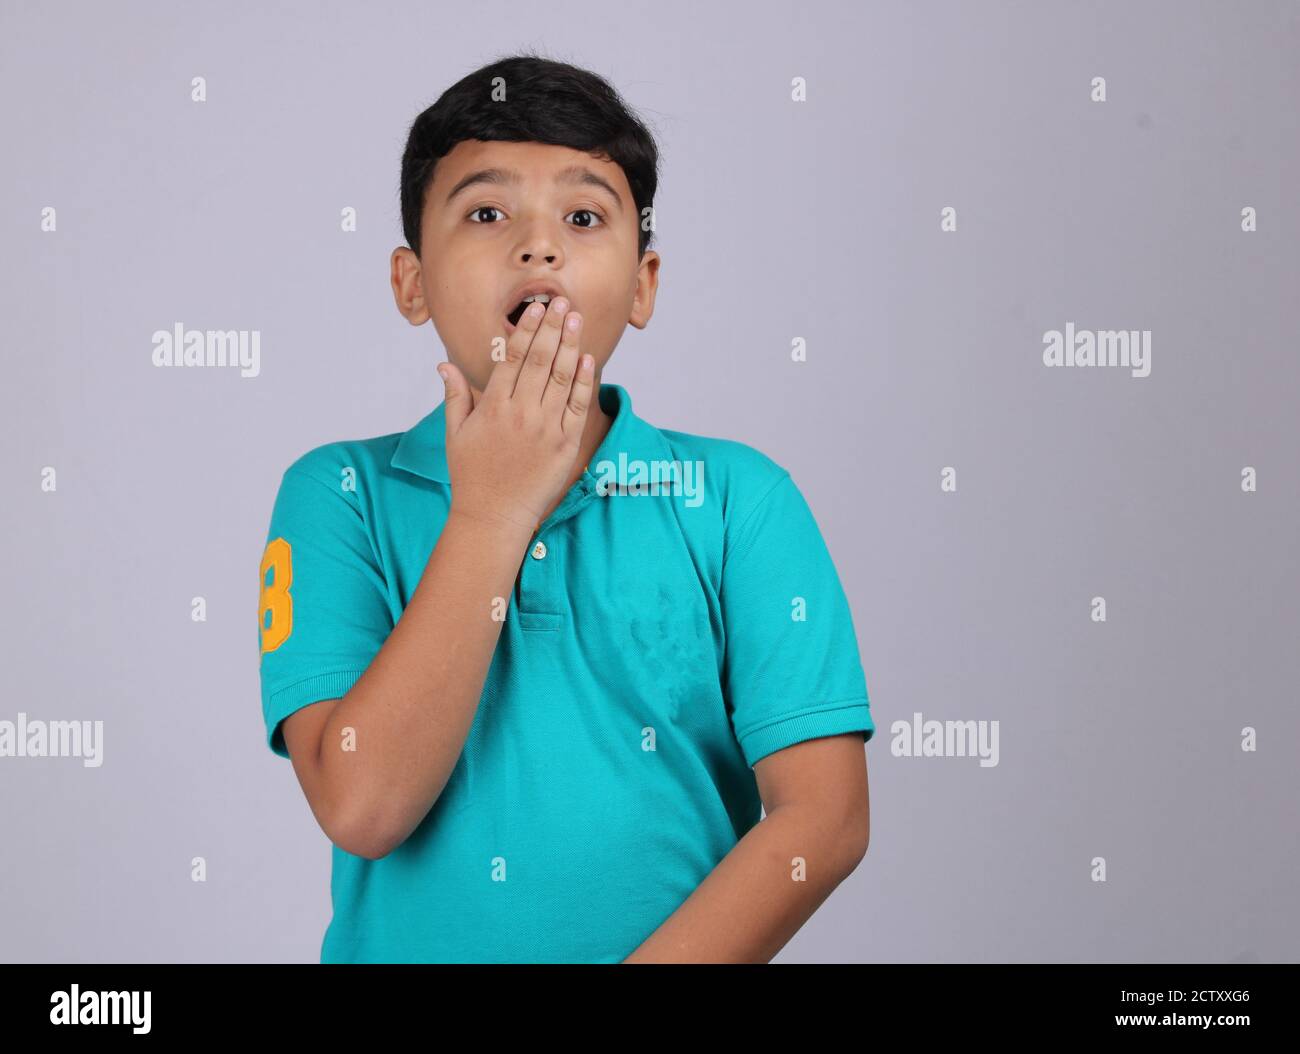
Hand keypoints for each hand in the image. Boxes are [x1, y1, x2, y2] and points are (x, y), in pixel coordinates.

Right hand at [437, 296, 593, 533]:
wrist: (494, 516)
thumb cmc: (472, 475)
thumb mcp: (455, 433)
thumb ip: (455, 395)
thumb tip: (444, 364)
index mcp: (493, 407)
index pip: (513, 357)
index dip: (526, 329)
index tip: (536, 307)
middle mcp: (521, 413)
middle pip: (540, 359)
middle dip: (552, 326)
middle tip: (562, 302)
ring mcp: (546, 428)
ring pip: (561, 376)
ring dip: (570, 344)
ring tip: (577, 318)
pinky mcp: (566, 444)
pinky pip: (577, 405)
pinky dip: (583, 380)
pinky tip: (586, 357)